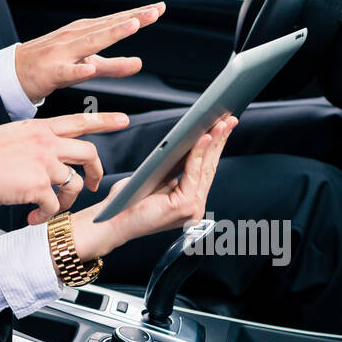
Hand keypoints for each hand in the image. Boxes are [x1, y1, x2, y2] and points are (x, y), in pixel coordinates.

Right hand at [0, 111, 129, 224]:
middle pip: (88, 152)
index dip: (104, 121)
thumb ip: (33, 142)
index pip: (79, 121)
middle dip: (96, 170)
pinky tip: (33, 218)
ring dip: (66, 200)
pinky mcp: (38, 187)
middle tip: (93, 183)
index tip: (122, 120)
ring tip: (50, 208)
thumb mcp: (12, 136)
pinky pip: (54, 205)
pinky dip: (45, 216)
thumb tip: (45, 153)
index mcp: (39, 129)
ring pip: (74, 184)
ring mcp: (44, 164)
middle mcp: (46, 143)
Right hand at [14, 3, 164, 102]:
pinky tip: (89, 69)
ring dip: (111, 33)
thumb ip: (114, 66)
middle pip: (107, 27)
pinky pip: (65, 71)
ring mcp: (61, 53)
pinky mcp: (50, 72)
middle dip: (131, 18)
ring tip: (132, 26)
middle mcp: (74, 37)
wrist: (13, 73)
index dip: (138, 15)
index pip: (115, 22)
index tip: (160, 8)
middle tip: (154, 12)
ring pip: (89, 43)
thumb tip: (140, 63)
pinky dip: (77, 69)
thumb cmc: (50, 65)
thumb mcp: (87, 65)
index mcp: (84, 33)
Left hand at [70, 115, 237, 260]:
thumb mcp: (155, 177)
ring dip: (214, 142)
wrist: (112, 221)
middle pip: (210, 167)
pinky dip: (199, 153)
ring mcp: (192, 208)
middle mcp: (195, 207)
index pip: (205, 170)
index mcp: (189, 201)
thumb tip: (187, 142)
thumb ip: (174, 166)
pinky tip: (203, 137)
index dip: (215, 147)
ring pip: (205, 168)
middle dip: (220, 141)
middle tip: (228, 120)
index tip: (222, 127)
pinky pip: (193, 173)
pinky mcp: (185, 206)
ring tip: (220, 123)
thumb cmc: (128, 201)